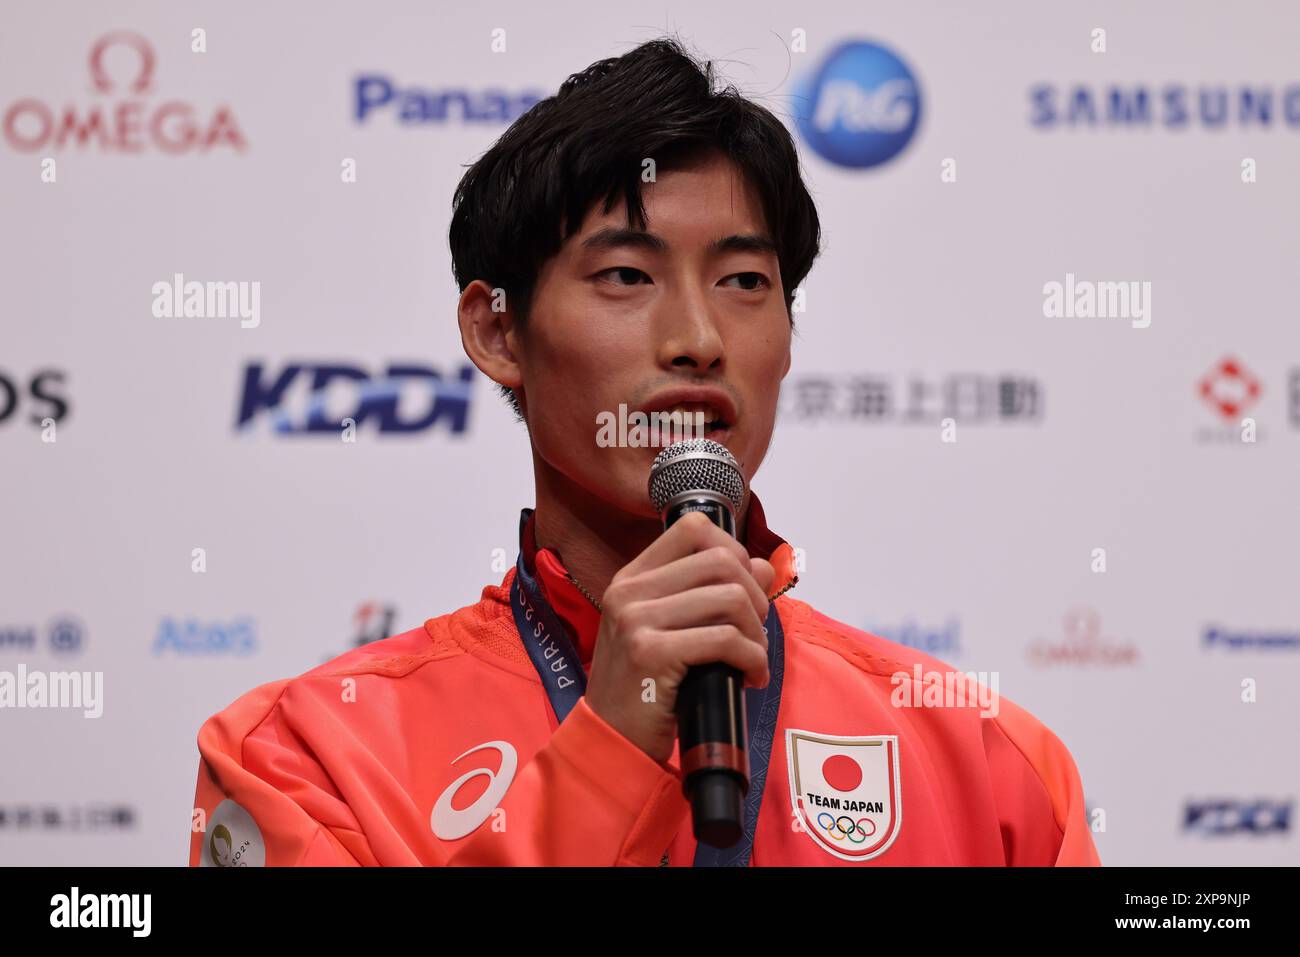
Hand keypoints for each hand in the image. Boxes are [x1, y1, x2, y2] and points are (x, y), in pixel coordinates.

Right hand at [583, 511, 774, 764]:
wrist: (613, 742)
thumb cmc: (647, 688)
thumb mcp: (674, 631)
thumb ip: (713, 593)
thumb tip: (764, 565)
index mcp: (632, 578)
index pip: (693, 528)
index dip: (733, 551)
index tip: (744, 589)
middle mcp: (629, 591)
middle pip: (721, 561)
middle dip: (755, 597)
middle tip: (755, 632)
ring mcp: (636, 620)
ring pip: (730, 599)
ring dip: (758, 633)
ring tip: (752, 660)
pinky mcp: (651, 653)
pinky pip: (726, 640)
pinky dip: (753, 659)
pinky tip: (750, 677)